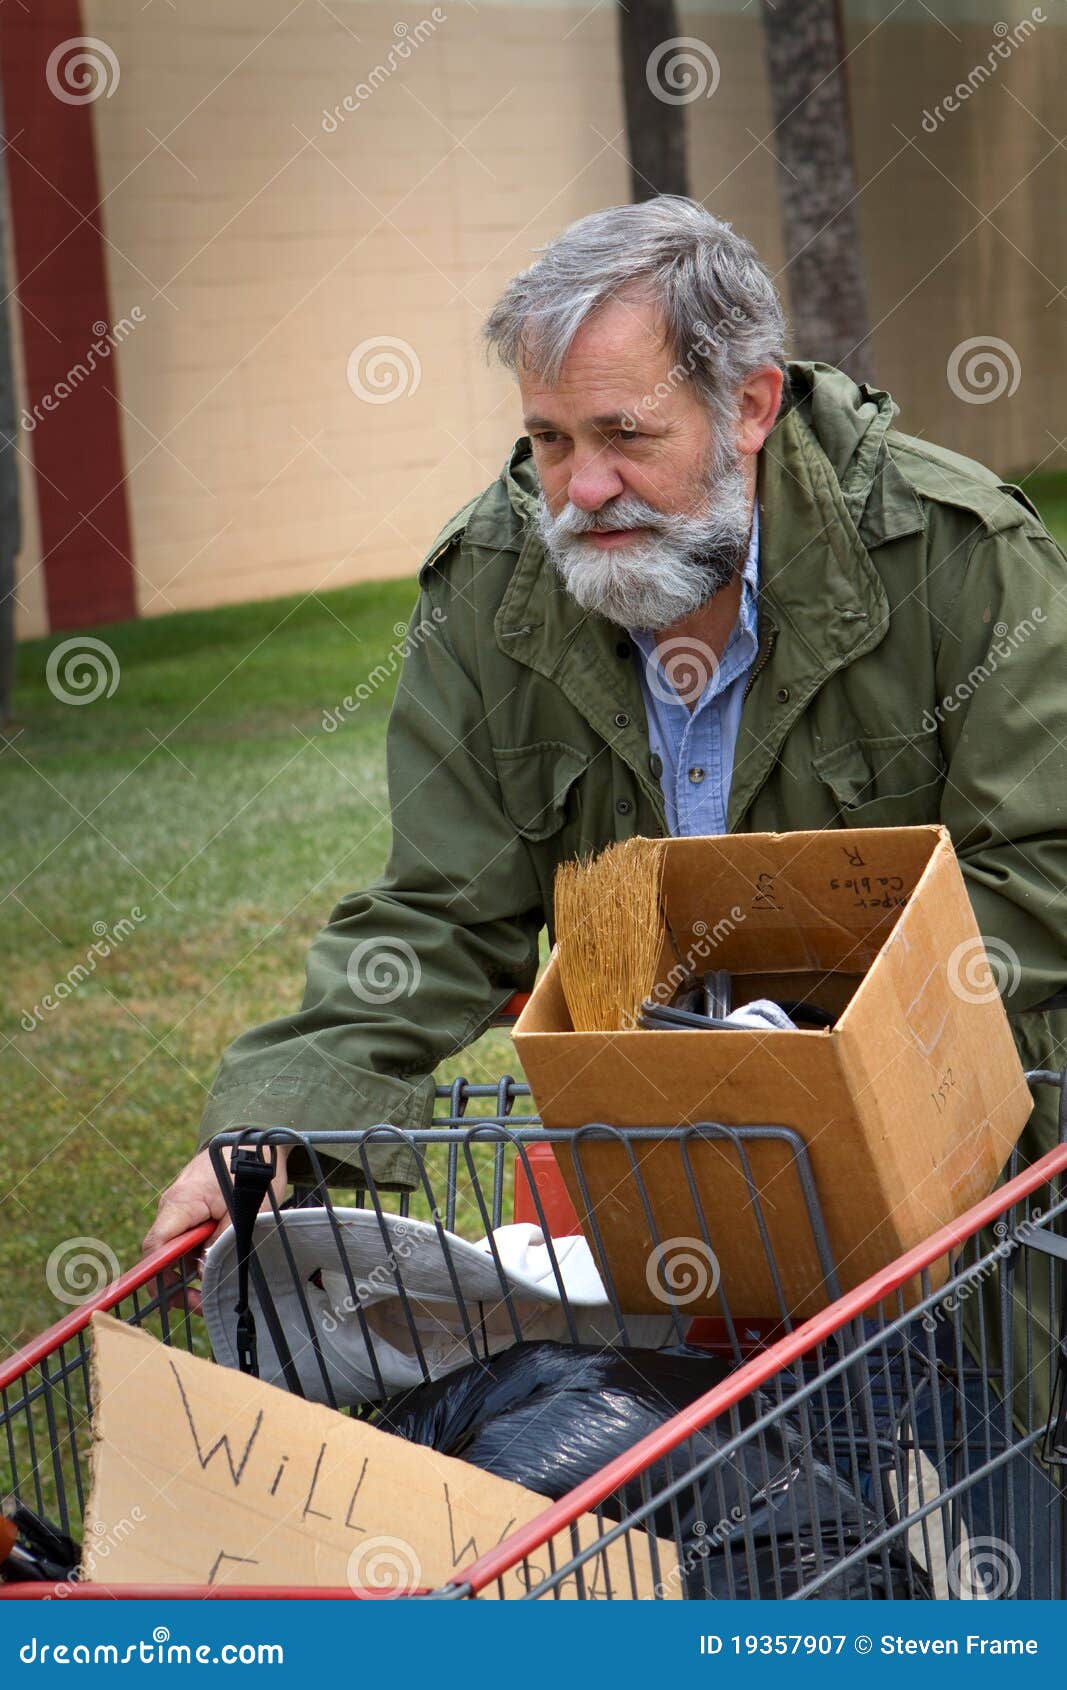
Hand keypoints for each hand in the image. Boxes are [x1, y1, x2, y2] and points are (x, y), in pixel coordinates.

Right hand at [142, 1143, 289, 1311]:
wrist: (256, 1139)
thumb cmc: (252, 1169)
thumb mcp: (244, 1211)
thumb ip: (222, 1242)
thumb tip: (204, 1273)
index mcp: (180, 1203)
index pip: (156, 1245)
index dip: (158, 1276)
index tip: (173, 1299)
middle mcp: (174, 1206)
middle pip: (164, 1252)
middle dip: (178, 1281)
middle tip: (201, 1303)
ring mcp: (182, 1208)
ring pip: (178, 1247)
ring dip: (191, 1270)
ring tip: (214, 1289)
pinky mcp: (193, 1209)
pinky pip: (189, 1238)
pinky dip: (199, 1254)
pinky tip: (217, 1267)